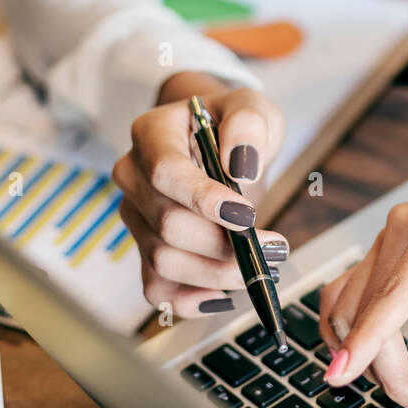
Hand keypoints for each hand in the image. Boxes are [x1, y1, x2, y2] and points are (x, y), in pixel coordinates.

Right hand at [113, 71, 287, 316]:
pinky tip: (225, 295)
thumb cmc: (231, 123)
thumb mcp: (250, 107)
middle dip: (223, 245)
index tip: (246, 217)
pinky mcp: (146, 248)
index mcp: (152, 134)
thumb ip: (247, 124)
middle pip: (167, 225)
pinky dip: (190, 300)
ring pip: (164, 261)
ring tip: (262, 267)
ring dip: (217, 273)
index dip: (203, 200)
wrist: (219, 142)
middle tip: (274, 247)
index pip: (166, 174)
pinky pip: (157, 288)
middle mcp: (133, 176)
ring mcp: (136, 216)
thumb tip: (242, 165)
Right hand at [317, 138, 407, 407]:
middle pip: (369, 308)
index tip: (342, 376)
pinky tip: (362, 350)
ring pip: (351, 301)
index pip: (394, 295)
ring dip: (363, 349)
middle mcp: (406, 226)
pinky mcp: (387, 241)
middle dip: (383, 366)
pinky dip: (351, 323)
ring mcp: (390, 232)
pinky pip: (350, 287)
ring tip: (400, 386)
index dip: (367, 341)